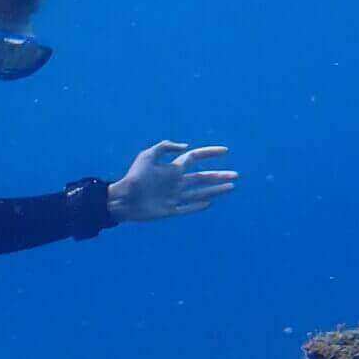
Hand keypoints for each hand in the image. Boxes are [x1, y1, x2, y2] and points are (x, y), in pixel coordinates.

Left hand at [108, 142, 238, 222]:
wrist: (121, 199)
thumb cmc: (133, 177)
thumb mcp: (147, 156)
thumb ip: (165, 147)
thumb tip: (186, 147)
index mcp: (172, 168)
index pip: (195, 158)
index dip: (209, 153)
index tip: (225, 151)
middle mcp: (175, 182)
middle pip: (202, 178)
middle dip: (219, 176)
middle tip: (236, 175)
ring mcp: (173, 197)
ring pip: (199, 193)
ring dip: (215, 190)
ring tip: (231, 187)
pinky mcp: (169, 210)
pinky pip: (187, 208)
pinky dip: (198, 206)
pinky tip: (210, 203)